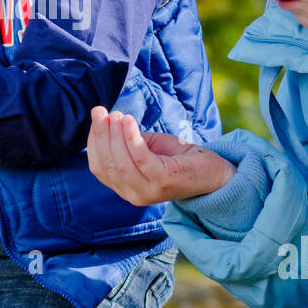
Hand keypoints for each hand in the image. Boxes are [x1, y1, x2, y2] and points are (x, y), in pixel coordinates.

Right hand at [87, 105, 235, 205]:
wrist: (213, 173)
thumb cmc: (178, 158)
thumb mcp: (147, 148)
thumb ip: (127, 141)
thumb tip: (107, 121)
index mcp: (125, 188)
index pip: (98, 167)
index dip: (94, 142)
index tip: (97, 117)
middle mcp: (133, 195)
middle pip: (107, 165)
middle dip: (101, 135)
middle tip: (101, 112)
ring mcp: (148, 191)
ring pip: (121, 163)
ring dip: (115, 136)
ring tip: (117, 115)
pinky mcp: (163, 182)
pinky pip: (140, 158)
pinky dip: (131, 138)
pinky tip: (129, 121)